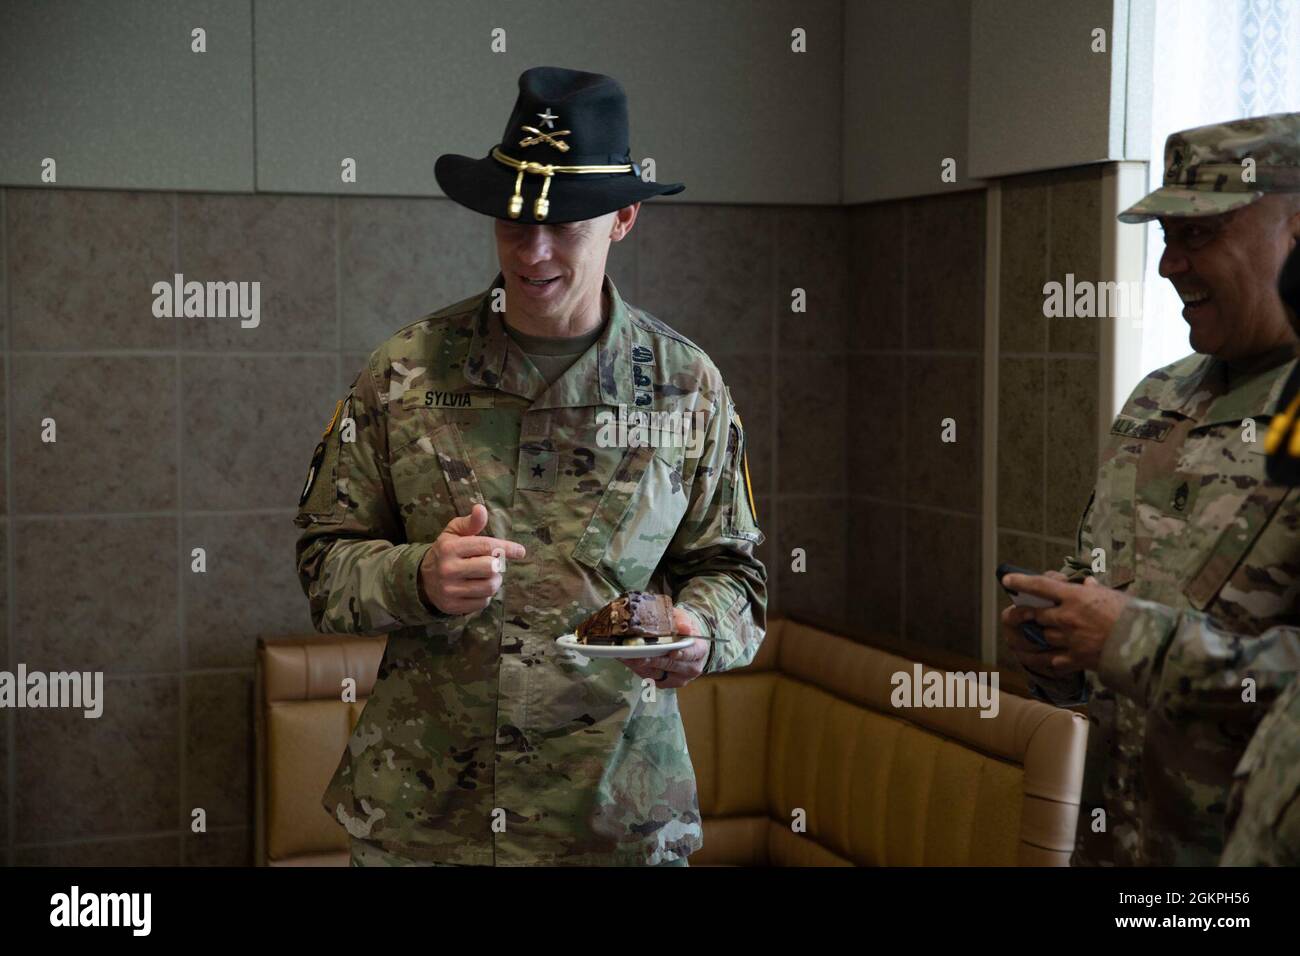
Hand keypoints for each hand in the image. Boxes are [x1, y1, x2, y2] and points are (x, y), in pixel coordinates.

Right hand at [418, 503, 525, 614]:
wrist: (423, 579)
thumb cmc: (446, 551)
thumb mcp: (454, 533)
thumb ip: (470, 522)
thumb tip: (480, 508)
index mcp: (449, 548)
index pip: (485, 546)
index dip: (506, 548)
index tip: (520, 551)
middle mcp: (448, 569)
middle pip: (491, 568)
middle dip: (497, 565)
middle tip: (494, 564)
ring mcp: (450, 590)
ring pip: (489, 587)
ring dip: (495, 581)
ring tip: (488, 576)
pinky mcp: (453, 606)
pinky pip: (483, 602)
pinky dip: (486, 595)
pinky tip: (478, 588)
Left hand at [619, 607, 707, 689]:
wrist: (680, 641)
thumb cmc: (681, 628)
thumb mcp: (683, 618)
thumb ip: (682, 620)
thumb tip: (684, 627)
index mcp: (699, 651)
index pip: (691, 654)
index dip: (681, 654)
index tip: (671, 652)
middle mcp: (691, 669)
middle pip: (672, 666)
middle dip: (655, 660)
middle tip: (639, 654)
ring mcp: (678, 679)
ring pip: (659, 674)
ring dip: (642, 666)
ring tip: (628, 656)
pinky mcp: (665, 683)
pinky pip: (650, 678)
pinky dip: (638, 669)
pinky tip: (628, 660)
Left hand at [1001, 572, 1130, 673]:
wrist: (1146, 645)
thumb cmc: (1134, 616)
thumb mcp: (1114, 596)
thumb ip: (1095, 590)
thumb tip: (1088, 583)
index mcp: (1076, 597)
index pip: (1041, 586)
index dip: (1022, 582)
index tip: (1007, 580)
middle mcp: (1067, 618)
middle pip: (1035, 614)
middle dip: (1026, 614)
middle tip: (1020, 613)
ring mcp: (1069, 639)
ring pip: (1042, 636)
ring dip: (1040, 635)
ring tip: (1035, 634)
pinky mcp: (1075, 659)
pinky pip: (1052, 661)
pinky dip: (1047, 660)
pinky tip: (1045, 660)